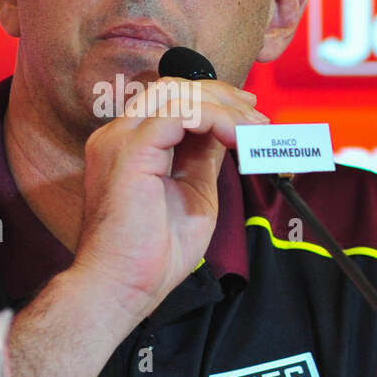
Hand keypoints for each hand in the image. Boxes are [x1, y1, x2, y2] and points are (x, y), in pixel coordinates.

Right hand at [69, 78, 267, 322]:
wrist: (121, 288)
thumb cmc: (151, 255)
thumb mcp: (192, 194)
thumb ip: (202, 158)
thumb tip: (225, 134)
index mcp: (129, 145)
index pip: (172, 102)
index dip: (214, 100)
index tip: (250, 113)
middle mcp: (119, 135)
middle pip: (175, 88)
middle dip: (223, 96)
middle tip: (258, 120)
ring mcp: (120, 140)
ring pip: (178, 94)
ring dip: (224, 108)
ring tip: (253, 132)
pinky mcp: (130, 151)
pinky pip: (180, 113)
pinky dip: (215, 119)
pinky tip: (236, 138)